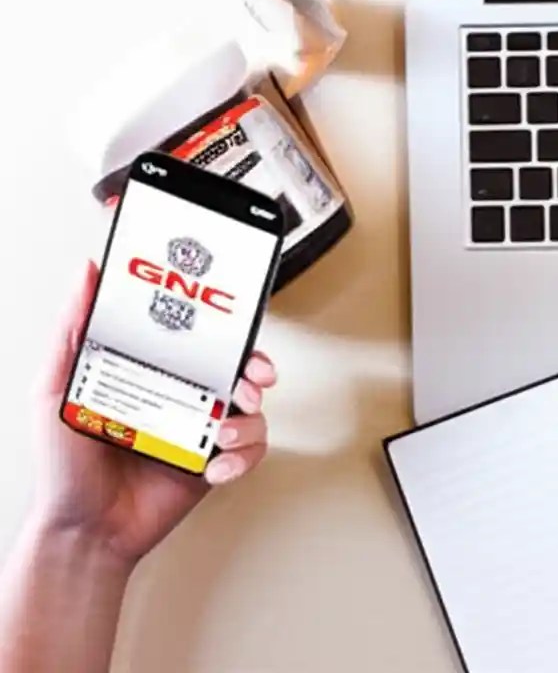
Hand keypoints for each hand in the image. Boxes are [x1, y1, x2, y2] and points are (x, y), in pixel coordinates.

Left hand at [32, 263, 277, 564]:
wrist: (85, 530)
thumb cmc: (65, 468)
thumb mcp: (54, 388)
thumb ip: (72, 330)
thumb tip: (86, 275)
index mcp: (150, 374)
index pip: (197, 340)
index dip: (224, 330)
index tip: (235, 328)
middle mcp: (181, 399)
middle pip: (237, 370)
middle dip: (254, 371)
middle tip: (250, 382)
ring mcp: (200, 432)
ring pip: (252, 412)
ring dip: (248, 422)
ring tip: (222, 435)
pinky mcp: (215, 465)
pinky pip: (251, 452)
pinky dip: (242, 459)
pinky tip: (216, 466)